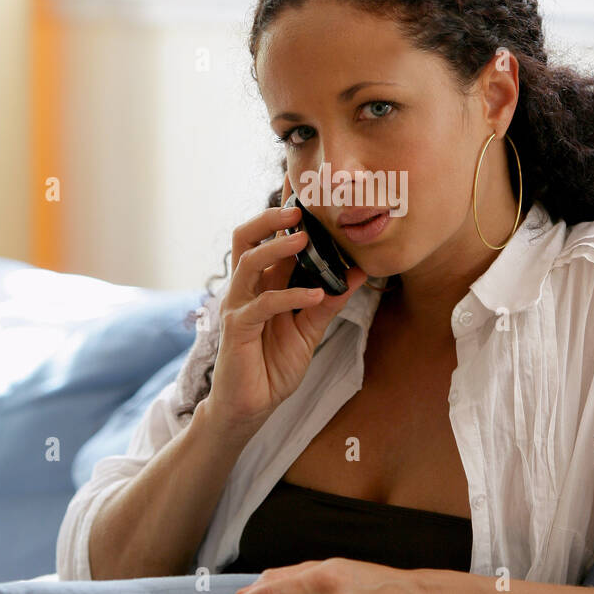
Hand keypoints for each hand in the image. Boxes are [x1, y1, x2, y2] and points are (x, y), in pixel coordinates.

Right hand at [206, 171, 368, 431]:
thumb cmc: (272, 366)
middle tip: (299, 208)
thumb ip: (329, 302)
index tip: (302, 186)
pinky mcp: (236, 329)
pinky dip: (291, 295)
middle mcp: (246, 288)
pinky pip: (262, 303)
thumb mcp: (309, 331)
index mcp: (262, 284)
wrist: (250, 407)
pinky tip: (316, 295)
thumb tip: (357, 273)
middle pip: (246, 238)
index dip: (282, 212)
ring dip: (277, 247)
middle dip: (270, 218)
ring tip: (305, 238)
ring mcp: (237, 306)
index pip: (269, 239)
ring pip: (248, 262)